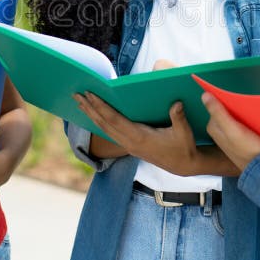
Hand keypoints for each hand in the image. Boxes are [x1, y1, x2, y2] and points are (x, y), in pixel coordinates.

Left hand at [73, 92, 199, 175]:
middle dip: (89, 109)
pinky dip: (100, 122)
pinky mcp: (130, 146)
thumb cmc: (183, 147)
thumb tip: (176, 103)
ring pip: (105, 129)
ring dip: (91, 115)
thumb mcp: (183, 132)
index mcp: (139, 138)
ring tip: (80, 103)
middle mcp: (130, 142)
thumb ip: (178, 117)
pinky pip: (110, 132)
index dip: (101, 107)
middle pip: (104, 124)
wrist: (184, 166)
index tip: (90, 94)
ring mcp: (128, 146)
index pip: (114, 120)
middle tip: (76, 94)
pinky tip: (94, 115)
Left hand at [202, 92, 259, 170]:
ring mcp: (228, 138)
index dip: (225, 102)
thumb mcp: (232, 129)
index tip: (235, 100)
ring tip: (249, 114)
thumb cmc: (248, 148)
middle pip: (223, 113)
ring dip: (239, 115)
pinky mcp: (239, 141)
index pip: (215, 107)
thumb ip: (218, 113)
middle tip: (244, 107)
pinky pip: (239, 126)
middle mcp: (218, 133)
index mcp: (213, 128)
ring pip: (232, 119)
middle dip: (232, 108)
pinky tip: (252, 123)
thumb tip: (204, 95)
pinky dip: (244, 122)